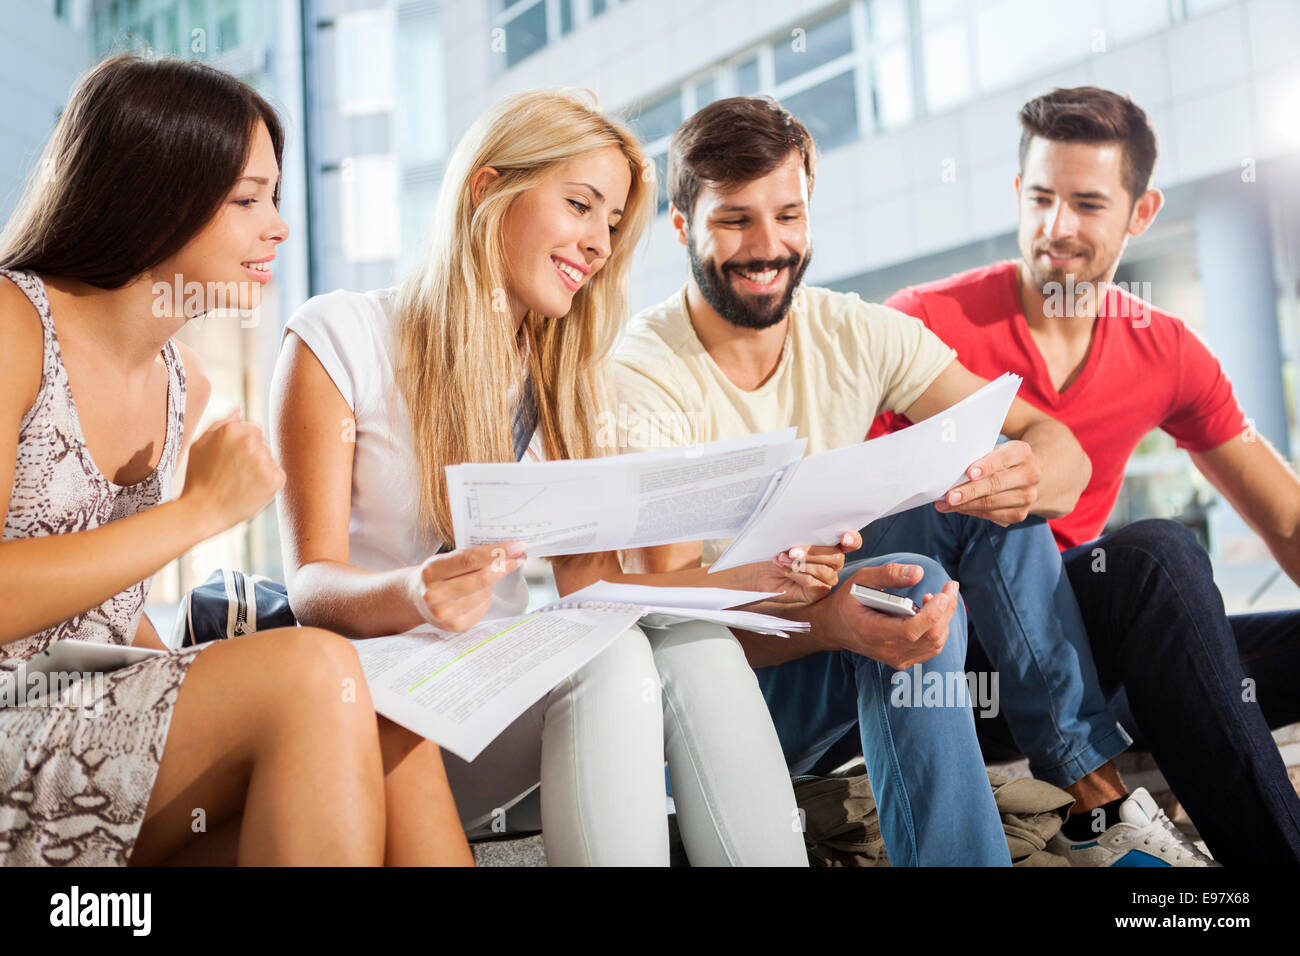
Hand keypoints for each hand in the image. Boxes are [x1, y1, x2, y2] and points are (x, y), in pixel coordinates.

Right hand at [180, 407, 284, 532]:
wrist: (203, 511)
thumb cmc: (199, 477)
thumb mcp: (201, 444)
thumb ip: (221, 422)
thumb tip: (240, 407)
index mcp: (232, 429)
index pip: (253, 430)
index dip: (241, 447)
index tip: (229, 461)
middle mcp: (250, 441)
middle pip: (262, 444)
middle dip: (251, 456)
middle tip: (232, 474)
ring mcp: (264, 460)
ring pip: (269, 459)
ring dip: (260, 469)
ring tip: (239, 484)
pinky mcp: (276, 478)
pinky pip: (278, 475)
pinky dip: (268, 483)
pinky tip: (250, 491)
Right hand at [406, 541, 525, 631]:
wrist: (415, 599)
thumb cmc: (436, 575)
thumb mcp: (444, 559)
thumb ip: (469, 556)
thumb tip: (506, 551)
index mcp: (431, 571)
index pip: (470, 559)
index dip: (496, 552)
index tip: (516, 546)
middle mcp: (435, 595)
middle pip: (481, 579)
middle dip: (504, 566)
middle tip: (519, 557)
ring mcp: (445, 614)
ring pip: (485, 593)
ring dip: (492, 583)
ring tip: (484, 577)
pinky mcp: (456, 627)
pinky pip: (484, 607)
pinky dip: (486, 597)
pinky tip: (477, 594)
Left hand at [746, 531, 860, 608]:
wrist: (758, 570)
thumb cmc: (775, 550)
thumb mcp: (789, 538)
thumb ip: (803, 534)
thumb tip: (807, 529)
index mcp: (832, 545)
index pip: (852, 542)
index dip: (852, 540)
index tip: (844, 539)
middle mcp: (833, 563)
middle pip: (836, 557)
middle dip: (813, 552)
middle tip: (792, 550)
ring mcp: (826, 579)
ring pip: (825, 571)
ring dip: (801, 564)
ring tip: (782, 558)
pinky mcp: (817, 593)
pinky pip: (814, 585)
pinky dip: (797, 575)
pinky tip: (783, 569)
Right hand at [822, 563, 959, 669]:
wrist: (834, 628)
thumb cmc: (847, 601)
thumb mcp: (861, 579)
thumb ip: (888, 574)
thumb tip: (919, 572)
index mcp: (873, 631)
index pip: (911, 631)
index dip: (932, 614)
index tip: (943, 594)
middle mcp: (886, 650)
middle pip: (929, 637)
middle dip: (946, 610)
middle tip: (950, 587)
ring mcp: (895, 658)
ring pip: (934, 643)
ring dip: (944, 619)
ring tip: (939, 597)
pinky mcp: (902, 660)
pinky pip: (931, 648)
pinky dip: (939, 629)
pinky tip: (933, 612)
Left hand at [935, 439, 1041, 525]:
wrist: (1025, 475)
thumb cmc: (999, 459)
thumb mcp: (994, 449)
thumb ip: (978, 453)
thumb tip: (949, 463)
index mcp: (1022, 452)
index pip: (1004, 458)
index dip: (986, 466)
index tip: (969, 473)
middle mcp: (1030, 475)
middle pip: (996, 484)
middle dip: (970, 491)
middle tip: (948, 496)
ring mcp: (1027, 496)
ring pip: (992, 503)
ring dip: (965, 505)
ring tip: (944, 504)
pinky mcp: (1020, 514)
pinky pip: (992, 515)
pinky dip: (971, 512)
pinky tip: (956, 509)